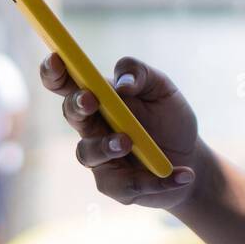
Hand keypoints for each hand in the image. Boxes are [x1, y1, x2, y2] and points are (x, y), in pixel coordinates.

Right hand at [38, 53, 209, 209]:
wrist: (190, 158)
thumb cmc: (169, 119)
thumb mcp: (162, 88)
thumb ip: (141, 74)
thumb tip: (122, 83)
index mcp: (98, 97)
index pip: (65, 82)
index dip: (54, 71)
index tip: (56, 58)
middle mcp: (92, 126)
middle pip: (70, 113)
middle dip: (77, 105)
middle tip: (91, 100)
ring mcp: (99, 157)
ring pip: (87, 152)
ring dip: (106, 146)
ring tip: (130, 141)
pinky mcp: (115, 185)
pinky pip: (126, 184)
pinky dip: (156, 180)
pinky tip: (181, 173)